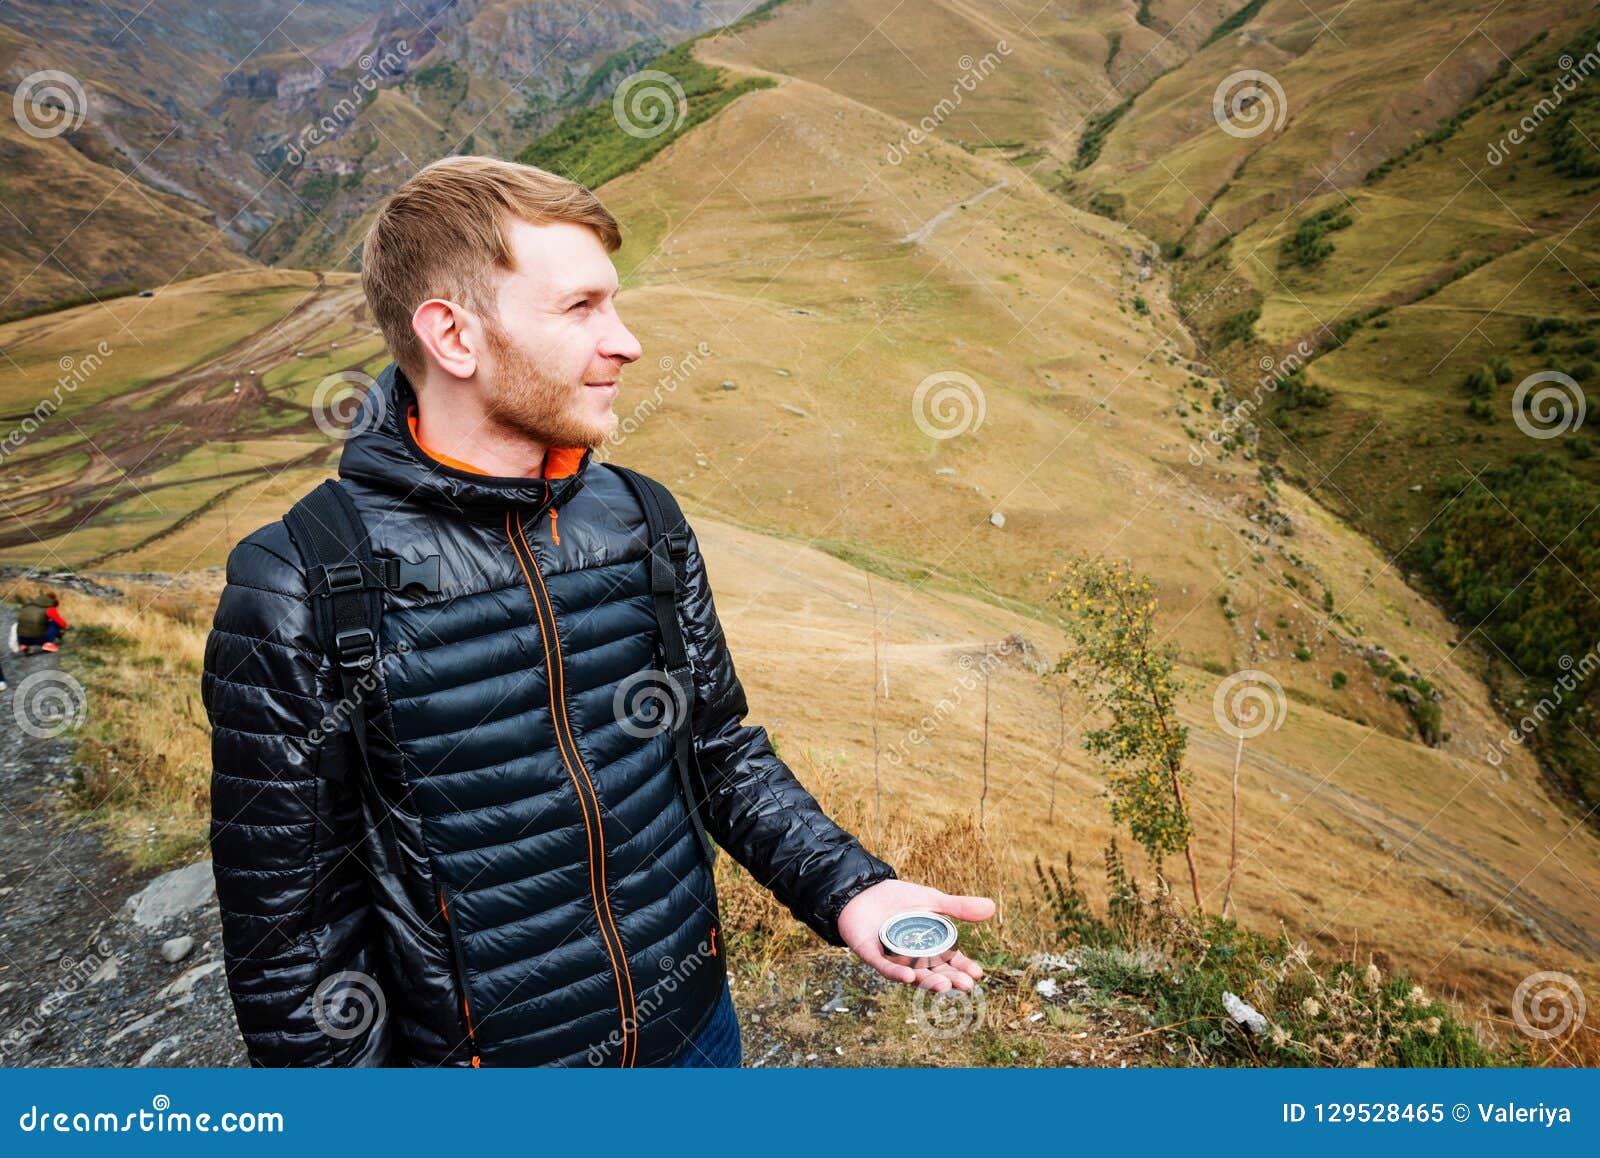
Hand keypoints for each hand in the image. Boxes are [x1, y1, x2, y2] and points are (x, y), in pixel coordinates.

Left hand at [837, 879, 994, 992]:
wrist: (862, 889)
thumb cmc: (897, 899)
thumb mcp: (931, 900)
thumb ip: (958, 907)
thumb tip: (992, 907)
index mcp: (928, 947)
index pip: (950, 962)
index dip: (963, 969)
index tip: (977, 974)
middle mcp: (912, 958)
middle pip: (933, 972)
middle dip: (949, 980)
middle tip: (965, 985)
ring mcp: (892, 958)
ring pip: (912, 974)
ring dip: (928, 981)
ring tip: (944, 986)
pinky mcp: (870, 954)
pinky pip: (884, 967)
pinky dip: (896, 973)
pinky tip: (908, 976)